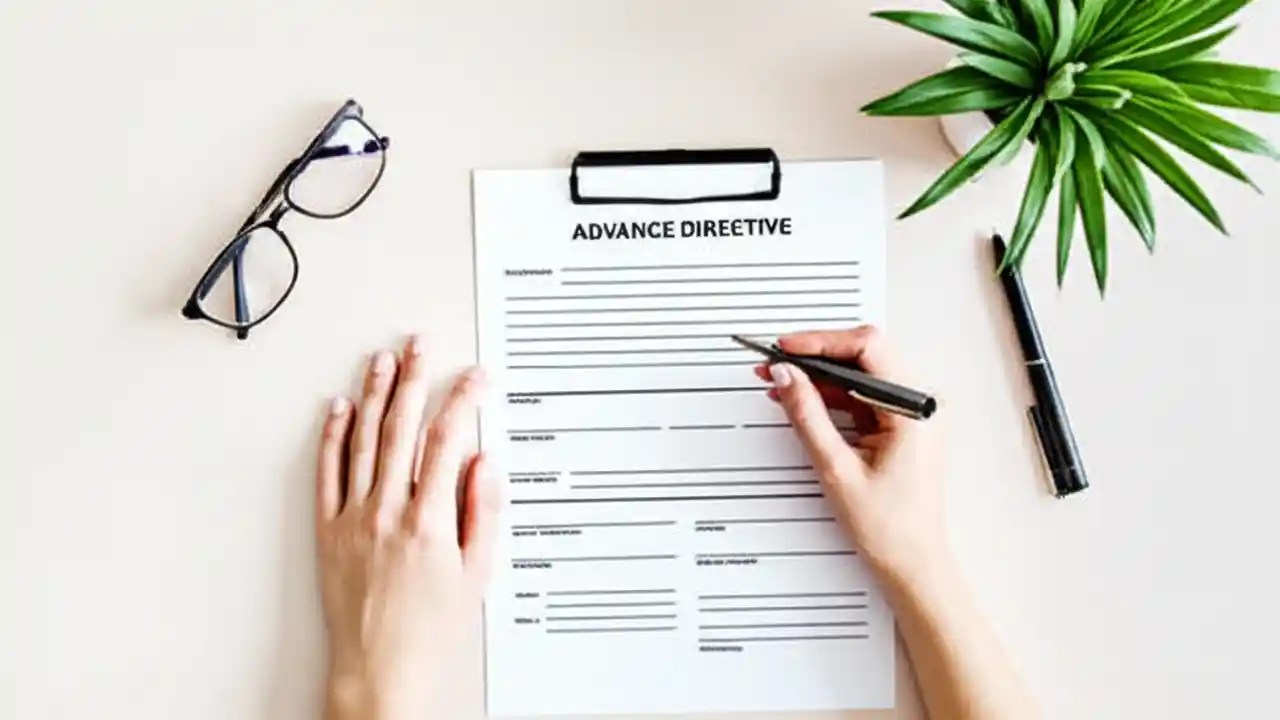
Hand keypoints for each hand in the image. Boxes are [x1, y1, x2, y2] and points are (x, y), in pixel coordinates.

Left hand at [315, 336, 498, 719]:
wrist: (379, 670)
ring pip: (362, 442)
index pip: (447, 441)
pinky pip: (327, 474)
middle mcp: (387, 512)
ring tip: (381, 362)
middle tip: (419, 347)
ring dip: (372, 395)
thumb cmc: (430, 630)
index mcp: (429, 521)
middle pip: (401, 429)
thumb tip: (484, 464)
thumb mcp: (476, 576)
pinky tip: (337, 410)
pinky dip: (331, 437)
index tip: (474, 378)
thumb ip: (483, 513)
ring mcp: (353, 519)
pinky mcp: (329, 532)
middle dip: (413, 380)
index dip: (462, 401)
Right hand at [757, 326, 946, 579]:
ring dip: (819, 376)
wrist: (913, 564)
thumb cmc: (890, 529)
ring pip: (859, 375)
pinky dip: (830, 396)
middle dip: (816, 356)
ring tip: (780, 381)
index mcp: (914, 411)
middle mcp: (919, 406)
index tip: (787, 348)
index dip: (821, 341)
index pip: (868, 349)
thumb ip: (808, 416)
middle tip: (776, 362)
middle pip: (864, 356)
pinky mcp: (898, 427)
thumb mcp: (837, 469)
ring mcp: (910, 416)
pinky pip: (861, 397)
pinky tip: (801, 399)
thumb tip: (787, 377)